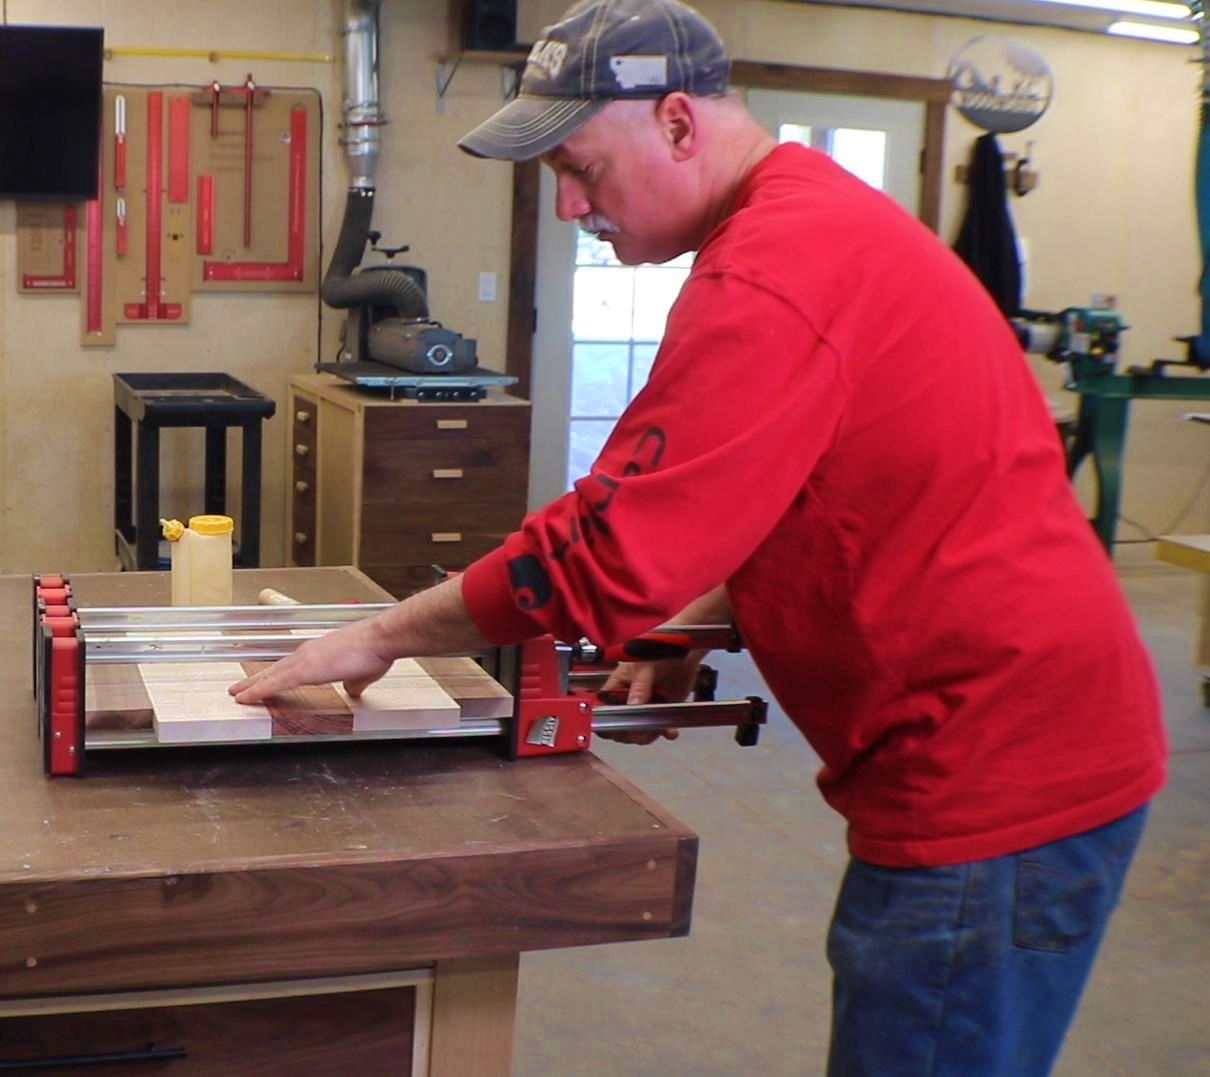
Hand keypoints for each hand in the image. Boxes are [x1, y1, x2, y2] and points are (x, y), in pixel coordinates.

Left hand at [229, 618, 393, 703]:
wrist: (380, 638)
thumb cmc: (375, 650)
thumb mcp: (363, 673)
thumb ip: (354, 683)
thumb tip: (352, 691)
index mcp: (319, 654)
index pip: (290, 668)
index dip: (274, 676)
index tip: (262, 683)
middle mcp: (308, 653)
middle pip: (275, 670)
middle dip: (256, 680)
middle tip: (238, 689)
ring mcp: (304, 659)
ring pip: (271, 676)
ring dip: (252, 686)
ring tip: (236, 695)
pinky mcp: (305, 668)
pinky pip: (275, 683)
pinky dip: (259, 690)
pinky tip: (247, 697)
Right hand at [595, 654, 704, 743]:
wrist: (682, 652)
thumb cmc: (656, 652)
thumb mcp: (646, 667)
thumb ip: (640, 686)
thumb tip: (633, 704)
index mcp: (615, 687)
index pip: (601, 711)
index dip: (606, 723)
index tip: (618, 727)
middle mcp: (626, 700)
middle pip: (619, 728)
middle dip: (631, 732)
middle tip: (643, 728)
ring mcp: (643, 708)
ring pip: (638, 733)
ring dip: (649, 734)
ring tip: (658, 727)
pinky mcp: (659, 711)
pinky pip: (658, 729)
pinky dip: (664, 732)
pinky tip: (670, 731)